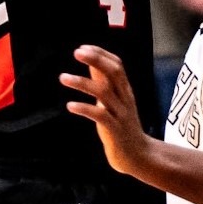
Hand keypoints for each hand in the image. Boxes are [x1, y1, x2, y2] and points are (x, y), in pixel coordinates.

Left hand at [60, 46, 152, 176]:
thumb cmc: (123, 127)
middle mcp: (124, 99)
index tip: (83, 47)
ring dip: (82, 82)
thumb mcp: (116, 102)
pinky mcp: (114, 130)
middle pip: (114, 73)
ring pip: (104, 92)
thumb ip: (105, 83)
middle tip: (76, 52)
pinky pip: (100, 116)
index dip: (101, 54)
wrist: (138, 156)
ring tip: (63, 78)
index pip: (117, 65)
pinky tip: (70, 106)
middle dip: (96, 60)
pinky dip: (84, 109)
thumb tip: (92, 62)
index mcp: (125, 91)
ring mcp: (120, 114)